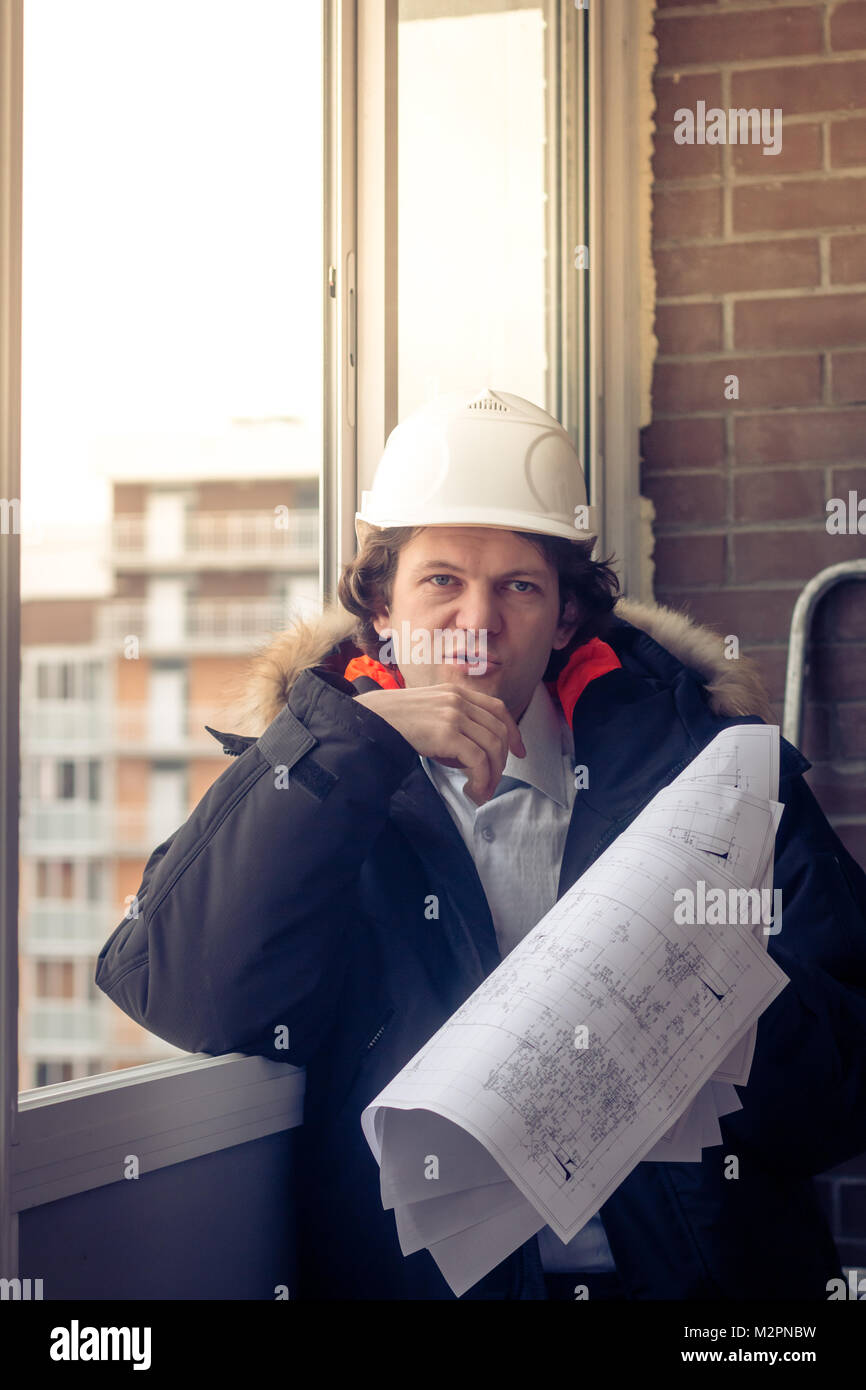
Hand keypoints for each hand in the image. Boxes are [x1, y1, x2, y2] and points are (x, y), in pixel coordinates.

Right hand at [355, 685, 525, 805]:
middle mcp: (459, 699)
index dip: (513, 732)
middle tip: (490, 784)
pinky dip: (481, 780)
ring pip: (492, 748)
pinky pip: (478, 761)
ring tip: (479, 792)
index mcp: (456, 692)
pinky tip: (471, 791)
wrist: (369, 720)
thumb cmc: (394, 722)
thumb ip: (453, 721)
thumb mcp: (429, 711)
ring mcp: (454, 714)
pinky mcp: (447, 733)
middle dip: (501, 763)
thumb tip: (473, 754)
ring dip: (491, 776)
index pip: (498, 709)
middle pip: (499, 732)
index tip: (519, 752)